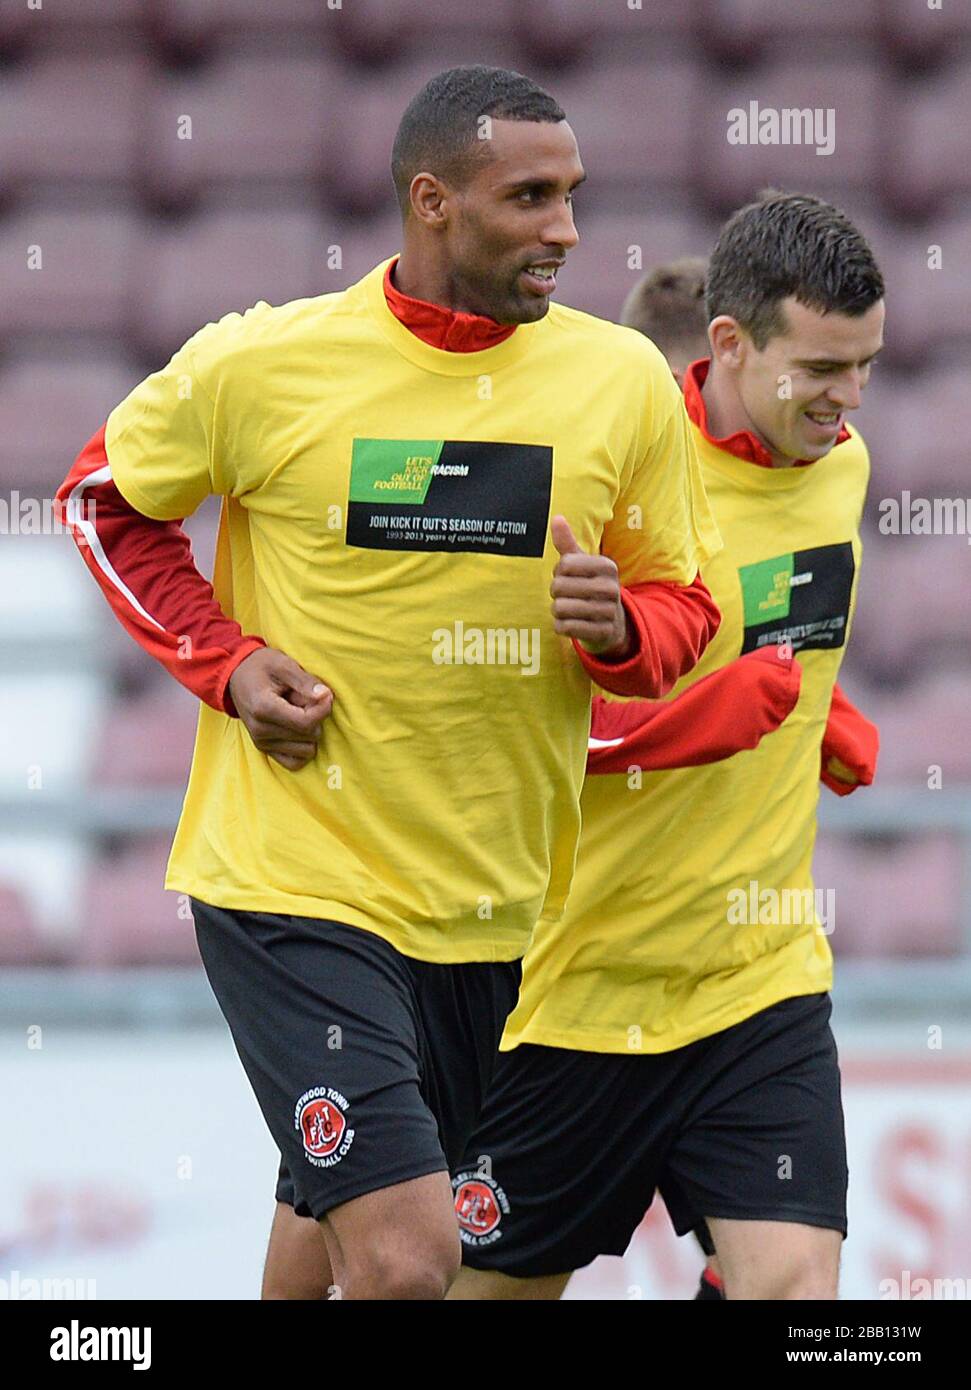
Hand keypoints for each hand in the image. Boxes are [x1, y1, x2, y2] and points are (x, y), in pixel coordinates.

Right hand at [228, 648, 332, 770]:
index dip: (323, 709)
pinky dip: (302, 748)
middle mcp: (260, 731)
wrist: (237, 676)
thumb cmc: (262, 667)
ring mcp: (262, 743)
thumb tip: (325, 696)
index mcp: (264, 708)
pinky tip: (298, 729)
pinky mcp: (265, 750)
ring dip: (309, 731)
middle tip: (302, 699)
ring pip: (307, 750)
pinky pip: (295, 762)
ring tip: (296, 711)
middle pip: (309, 735)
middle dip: (315, 716)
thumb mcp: (284, 664)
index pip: (306, 722)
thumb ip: (305, 681)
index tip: (324, 694)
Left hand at [550, 515, 630, 657]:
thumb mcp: (582, 564)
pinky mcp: (601, 632)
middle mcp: (611, 588)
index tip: (568, 576)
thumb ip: (567, 543)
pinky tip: (571, 622)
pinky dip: (561, 625)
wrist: (613, 623)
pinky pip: (564, 627)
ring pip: (559, 608)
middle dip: (555, 592)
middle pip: (558, 586)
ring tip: (569, 608)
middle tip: (567, 595)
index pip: (564, 564)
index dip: (558, 571)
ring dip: (557, 610)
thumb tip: (556, 518)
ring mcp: (607, 612)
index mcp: (607, 566)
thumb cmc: (590, 586)